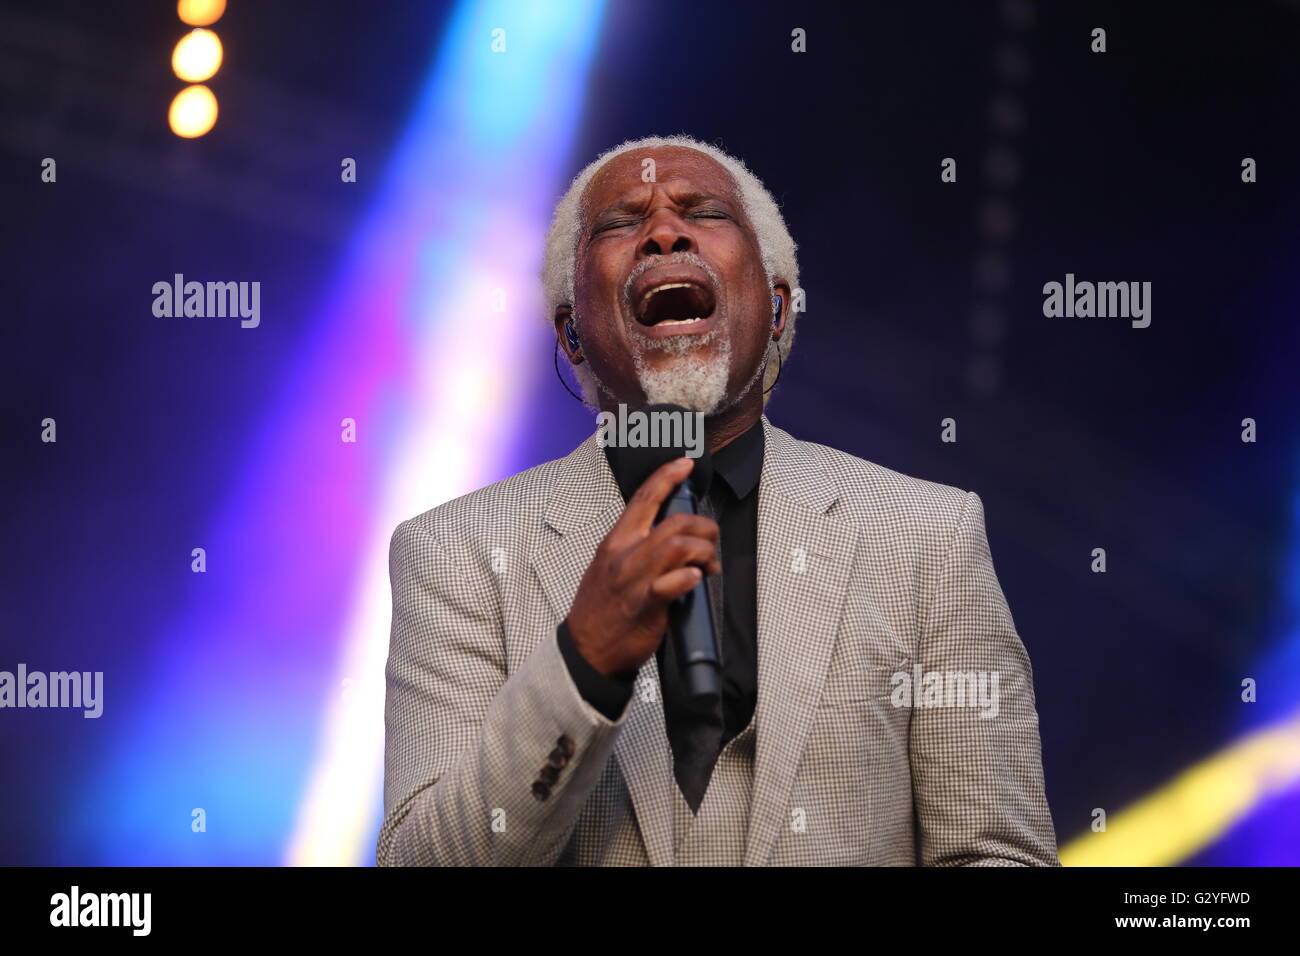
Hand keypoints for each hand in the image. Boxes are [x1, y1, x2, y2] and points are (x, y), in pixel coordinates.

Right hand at [566, 457, 720, 677]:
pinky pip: (675, 582)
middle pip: (674, 522)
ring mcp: (635, 579)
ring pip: (679, 546)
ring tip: (708, 566)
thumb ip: (633, 549)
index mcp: (615, 542)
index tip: (685, 464)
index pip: (643, 499)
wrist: (586, 651)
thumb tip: (664, 537)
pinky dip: (692, 577)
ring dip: (704, 552)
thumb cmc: (600, 610)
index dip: (666, 476)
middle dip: (704, 527)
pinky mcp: (646, 604)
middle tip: (711, 540)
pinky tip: (696, 580)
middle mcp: (624, 555)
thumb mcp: (607, 568)